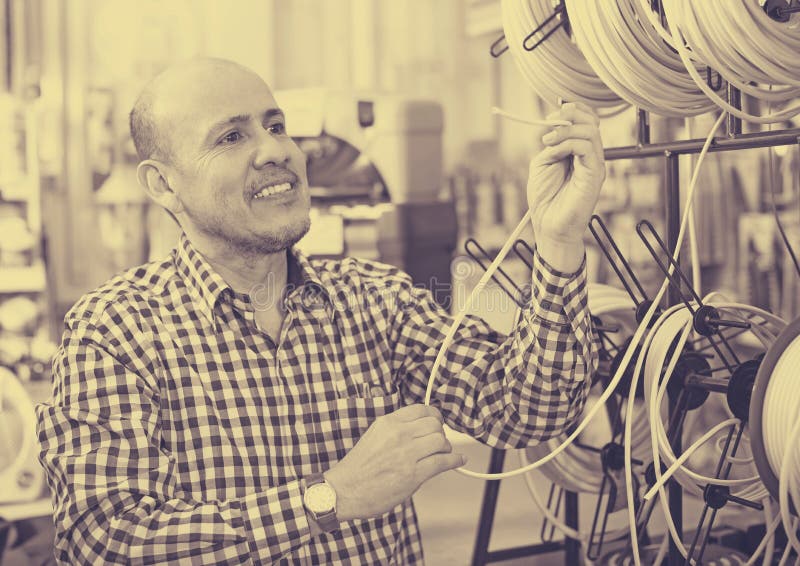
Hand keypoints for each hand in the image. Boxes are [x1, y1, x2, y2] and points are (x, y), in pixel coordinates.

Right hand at [324, 404, 464, 520]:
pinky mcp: (414, 474)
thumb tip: (420, 429)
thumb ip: (396, 430)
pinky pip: (443, 462)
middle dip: (440, 433)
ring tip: (442, 454)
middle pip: (435, 424)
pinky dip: (455, 461)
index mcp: (388, 423)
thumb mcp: (374, 436)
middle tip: (439, 442)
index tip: (437, 422)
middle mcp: (399, 434)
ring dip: (445, 448)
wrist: (344, 490)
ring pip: (441, 441)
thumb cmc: (358, 468)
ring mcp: (407, 453)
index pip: (421, 409)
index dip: (434, 416)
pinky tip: (458, 461)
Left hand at [527, 102, 605, 271]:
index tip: (549, 118)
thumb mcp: (542, 164)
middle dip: (570, 114)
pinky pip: (587, 147)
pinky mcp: (595, 174)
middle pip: (592, 121)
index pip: (586, 120)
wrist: (548, 225)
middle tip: (549, 123)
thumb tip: (555, 128)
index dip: (571, 111)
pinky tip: (553, 153)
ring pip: (591, 131)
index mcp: (579, 152)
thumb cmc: (545, 199)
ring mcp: (595, 165)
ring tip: (546, 142)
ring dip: (565, 130)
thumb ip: (551, 145)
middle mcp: (590, 156)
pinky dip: (567, 144)